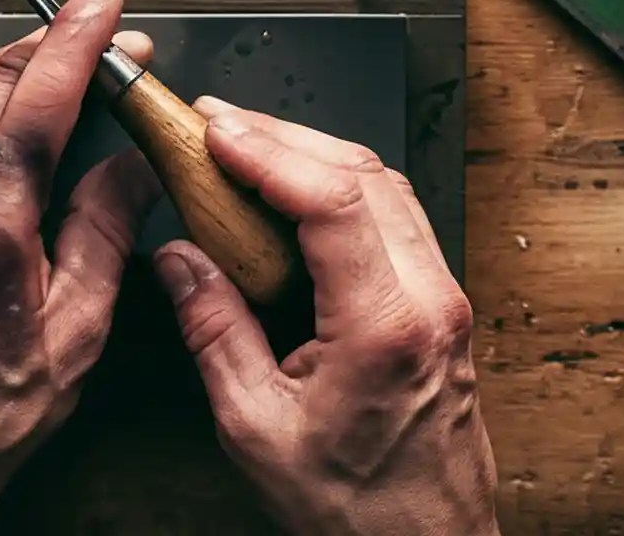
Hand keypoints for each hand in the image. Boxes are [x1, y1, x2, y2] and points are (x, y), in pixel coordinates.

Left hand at [0, 0, 160, 534]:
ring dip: (22, 65)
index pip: (35, 99)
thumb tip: (132, 165)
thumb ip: (106, 230)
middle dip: (58, 42)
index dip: (77, 38)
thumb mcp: (78, 328)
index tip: (108, 2)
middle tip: (110, 37)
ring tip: (74, 65)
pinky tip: (20, 108)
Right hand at [154, 98, 498, 535]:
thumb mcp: (255, 425)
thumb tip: (178, 262)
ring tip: (248, 148)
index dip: (269, 151)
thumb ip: (213, 330)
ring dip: (315, 155)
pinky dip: (342, 189)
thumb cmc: (356, 508)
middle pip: (366, 174)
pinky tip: (297, 193)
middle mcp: (430, 300)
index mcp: (387, 327)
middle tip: (219, 126)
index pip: (334, 199)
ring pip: (388, 187)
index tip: (217, 131)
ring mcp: (444, 299)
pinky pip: (396, 218)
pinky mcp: (440, 305)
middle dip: (285, 136)